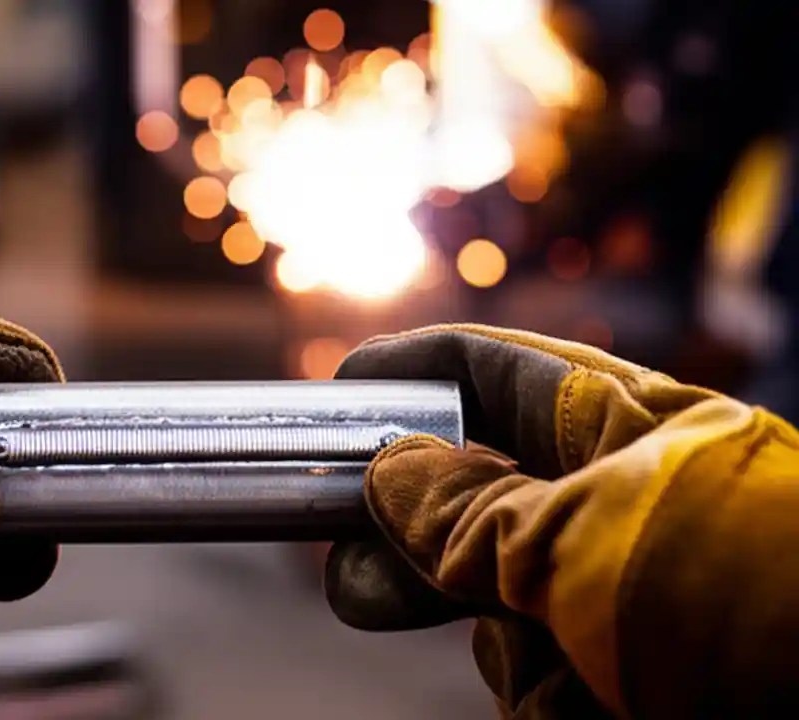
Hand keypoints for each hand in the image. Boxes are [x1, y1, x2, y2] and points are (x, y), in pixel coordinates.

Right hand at [325, 324, 798, 716]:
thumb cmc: (767, 605)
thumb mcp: (601, 539)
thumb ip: (476, 512)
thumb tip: (388, 471)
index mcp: (638, 433)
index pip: (504, 373)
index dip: (419, 372)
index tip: (342, 388)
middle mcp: (623, 511)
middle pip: (475, 492)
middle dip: (408, 524)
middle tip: (338, 543)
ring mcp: (618, 602)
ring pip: (485, 599)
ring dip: (472, 628)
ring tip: (526, 658)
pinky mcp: (615, 686)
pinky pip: (526, 681)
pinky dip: (536, 698)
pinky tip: (585, 710)